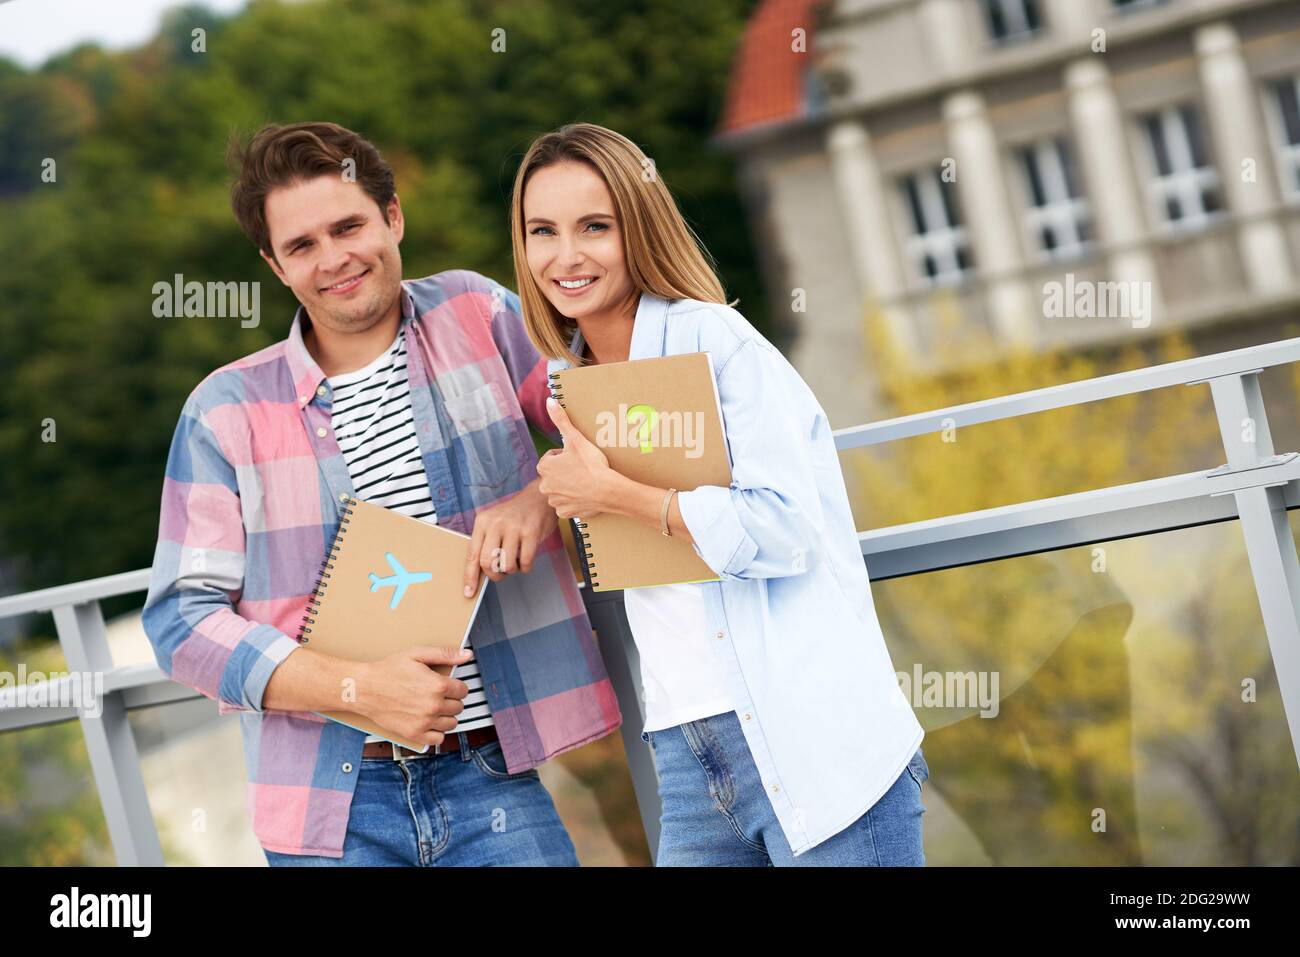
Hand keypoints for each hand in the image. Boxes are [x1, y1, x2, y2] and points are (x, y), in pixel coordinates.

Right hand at [354, 646, 471, 747]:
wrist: (365, 689)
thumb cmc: (387, 671)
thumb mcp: (417, 655)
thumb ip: (444, 654)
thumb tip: (465, 655)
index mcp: (437, 686)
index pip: (463, 690)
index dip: (457, 686)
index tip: (451, 686)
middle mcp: (433, 706)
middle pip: (458, 707)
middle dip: (452, 700)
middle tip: (440, 696)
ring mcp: (424, 722)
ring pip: (452, 723)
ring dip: (447, 716)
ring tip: (435, 708)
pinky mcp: (414, 734)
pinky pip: (438, 739)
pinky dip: (437, 732)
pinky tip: (430, 722)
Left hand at [462, 476, 557, 595]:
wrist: (539, 498)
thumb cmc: (515, 516)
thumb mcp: (494, 523)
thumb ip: (485, 543)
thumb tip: (478, 573)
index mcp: (482, 522)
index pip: (472, 554)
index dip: (470, 577)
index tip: (468, 592)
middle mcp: (496, 523)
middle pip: (487, 563)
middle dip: (494, 575)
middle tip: (500, 574)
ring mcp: (514, 528)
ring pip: (507, 565)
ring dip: (512, 570)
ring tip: (515, 561)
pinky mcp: (531, 533)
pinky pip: (525, 562)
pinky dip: (526, 567)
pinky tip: (526, 559)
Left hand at [537, 398, 619, 519]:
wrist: (608, 491)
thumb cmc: (592, 465)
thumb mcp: (576, 439)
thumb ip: (561, 420)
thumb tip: (549, 401)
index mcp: (545, 467)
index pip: (551, 458)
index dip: (564, 456)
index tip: (577, 457)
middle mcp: (545, 485)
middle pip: (554, 475)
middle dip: (565, 472)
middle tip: (582, 469)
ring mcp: (555, 500)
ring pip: (560, 490)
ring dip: (569, 486)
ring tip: (584, 482)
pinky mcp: (565, 512)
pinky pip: (566, 505)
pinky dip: (574, 501)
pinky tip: (585, 495)